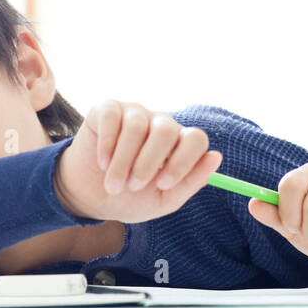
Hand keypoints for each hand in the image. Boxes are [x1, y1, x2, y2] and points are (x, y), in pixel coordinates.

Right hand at [53, 100, 221, 222]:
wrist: (91, 196)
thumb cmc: (132, 197)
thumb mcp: (164, 199)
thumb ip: (191, 182)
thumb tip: (216, 157)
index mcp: (179, 144)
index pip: (195, 139)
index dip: (183, 161)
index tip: (163, 184)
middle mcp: (160, 123)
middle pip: (167, 130)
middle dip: (148, 163)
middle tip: (133, 187)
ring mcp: (134, 113)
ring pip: (136, 126)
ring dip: (123, 161)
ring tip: (113, 184)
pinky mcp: (108, 109)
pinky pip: (112, 118)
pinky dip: (107, 144)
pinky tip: (102, 163)